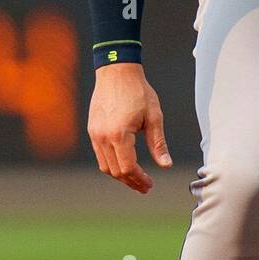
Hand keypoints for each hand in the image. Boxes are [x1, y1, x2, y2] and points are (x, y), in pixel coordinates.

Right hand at [87, 64, 171, 192]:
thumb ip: (158, 143)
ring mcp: (95, 134)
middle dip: (131, 181)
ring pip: (105, 166)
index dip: (139, 179)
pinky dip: (112, 164)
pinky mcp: (92, 130)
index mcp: (119, 134)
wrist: (117, 72)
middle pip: (115, 171)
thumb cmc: (139, 92)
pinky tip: (124, 164)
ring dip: (120, 175)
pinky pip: (100, 155)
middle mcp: (103, 137)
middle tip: (146, 187)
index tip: (150, 184)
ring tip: (136, 179)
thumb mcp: (154, 117)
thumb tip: (166, 165)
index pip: (127, 168)